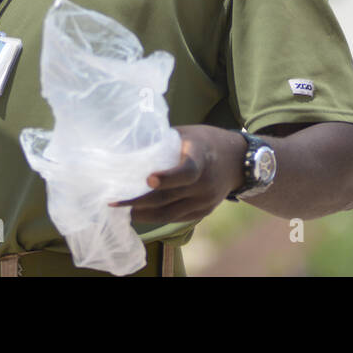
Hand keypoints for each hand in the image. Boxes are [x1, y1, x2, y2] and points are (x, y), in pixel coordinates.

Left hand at [109, 124, 245, 223]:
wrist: (238, 160)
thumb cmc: (204, 141)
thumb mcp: (186, 134)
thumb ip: (162, 142)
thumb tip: (128, 145)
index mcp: (201, 158)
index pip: (186, 172)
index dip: (168, 177)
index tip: (148, 179)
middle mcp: (205, 183)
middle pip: (168, 198)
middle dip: (139, 202)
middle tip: (115, 201)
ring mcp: (205, 201)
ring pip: (169, 214)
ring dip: (144, 214)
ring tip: (122, 210)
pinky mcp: (203, 211)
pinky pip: (176, 218)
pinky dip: (157, 217)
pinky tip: (140, 214)